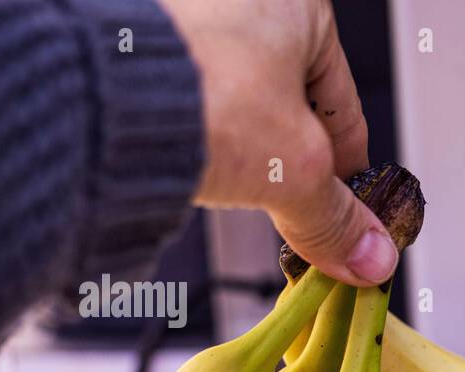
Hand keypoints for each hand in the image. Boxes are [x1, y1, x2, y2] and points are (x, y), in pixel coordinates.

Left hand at [157, 0, 396, 284]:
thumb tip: (368, 254)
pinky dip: (189, 125)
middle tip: (286, 210)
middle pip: (285, 103)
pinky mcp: (137, 33)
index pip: (343, 110)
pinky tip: (182, 153)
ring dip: (236, 145)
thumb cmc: (198, 93)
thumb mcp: (296, 170)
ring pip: (231, 95)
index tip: (345, 216)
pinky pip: (181, 88)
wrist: (96, 88)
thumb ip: (336, 217)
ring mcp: (186, 10)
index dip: (349, 176)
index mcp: (299, 3)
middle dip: (286, 162)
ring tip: (224, 176)